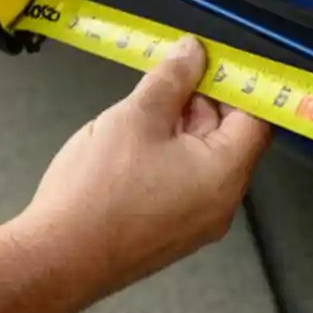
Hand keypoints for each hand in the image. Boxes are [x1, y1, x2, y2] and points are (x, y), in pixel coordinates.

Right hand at [18, 36, 271, 296]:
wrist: (56, 259)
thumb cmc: (96, 196)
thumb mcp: (137, 116)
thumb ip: (172, 78)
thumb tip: (192, 54)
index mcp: (225, 175)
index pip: (255, 118)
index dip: (237, 84)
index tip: (214, 61)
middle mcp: (219, 204)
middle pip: (228, 137)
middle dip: (199, 102)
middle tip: (167, 76)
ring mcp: (194, 222)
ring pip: (200, 158)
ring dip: (177, 127)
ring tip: (138, 112)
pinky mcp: (168, 231)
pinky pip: (181, 182)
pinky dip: (165, 155)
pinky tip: (130, 144)